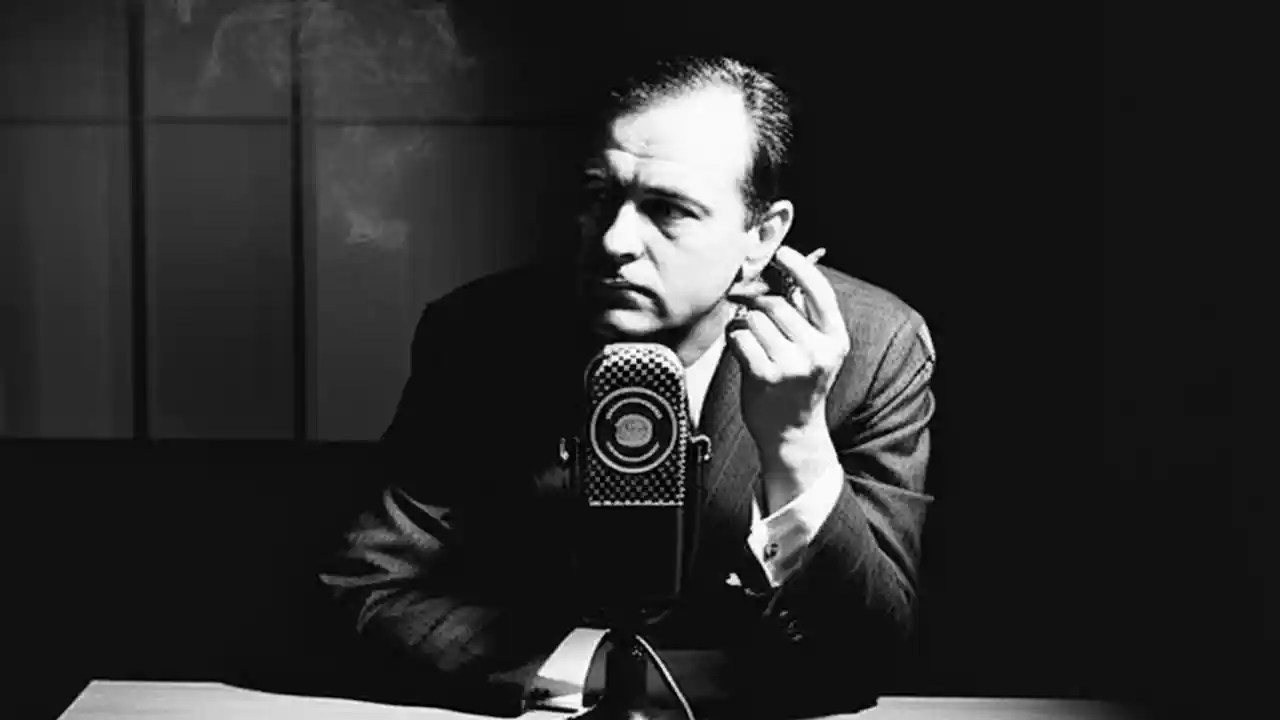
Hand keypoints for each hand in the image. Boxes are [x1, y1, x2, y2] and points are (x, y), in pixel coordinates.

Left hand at [725, 246, 849, 475]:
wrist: (792, 433)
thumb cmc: (799, 385)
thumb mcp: (814, 349)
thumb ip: (801, 315)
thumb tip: (777, 272)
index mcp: (835, 339)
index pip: (819, 292)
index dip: (799, 266)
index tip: (780, 252)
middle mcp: (817, 351)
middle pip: (775, 302)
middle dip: (754, 296)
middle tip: (741, 296)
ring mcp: (791, 364)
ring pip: (754, 317)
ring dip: (744, 321)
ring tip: (750, 338)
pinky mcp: (764, 376)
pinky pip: (739, 336)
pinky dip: (734, 337)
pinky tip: (742, 349)